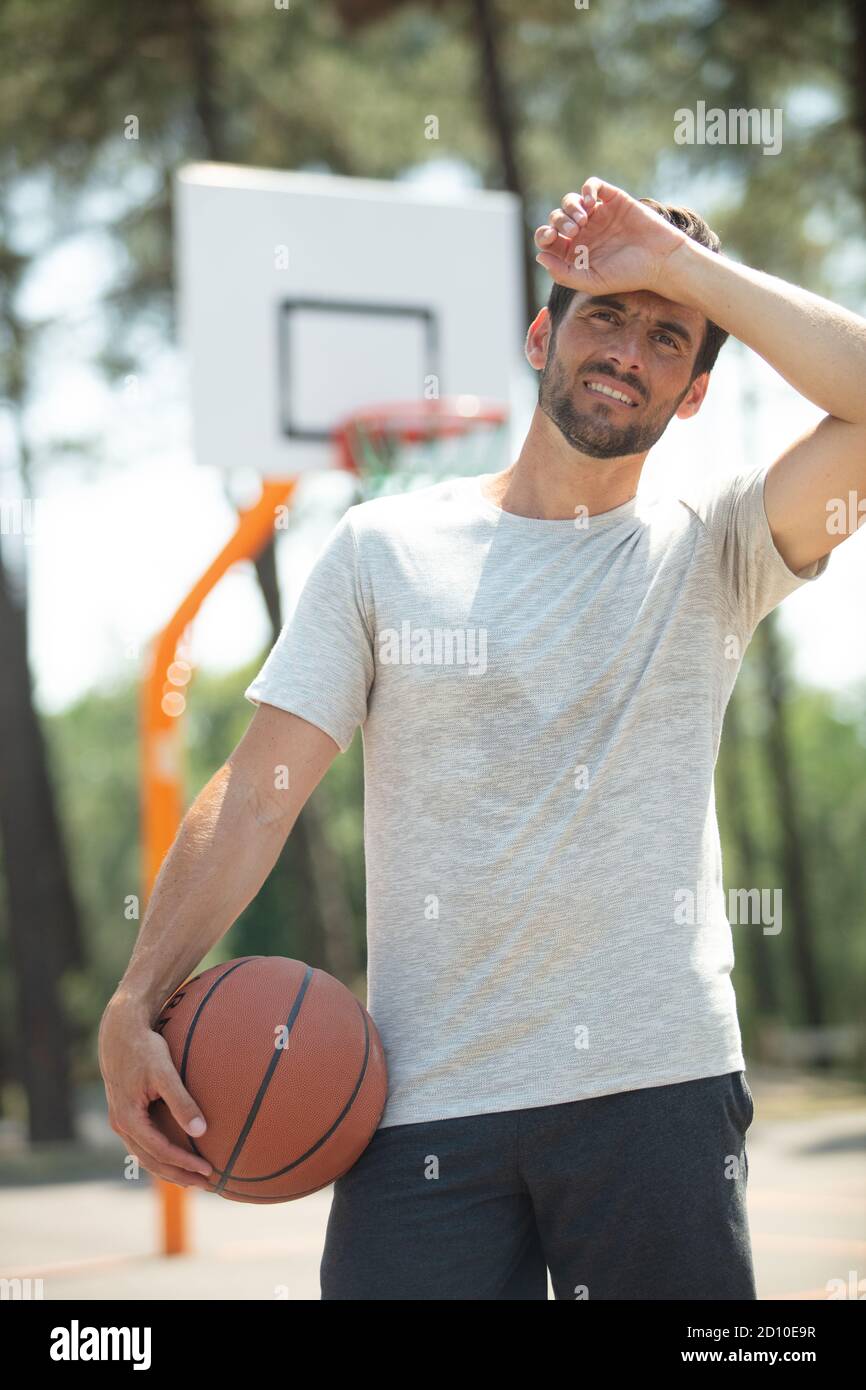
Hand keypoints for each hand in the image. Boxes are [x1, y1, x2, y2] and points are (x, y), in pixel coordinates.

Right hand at [98, 996, 213, 1189]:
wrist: (120, 1032)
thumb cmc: (144, 1049)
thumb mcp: (164, 1072)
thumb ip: (181, 1101)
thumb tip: (201, 1131)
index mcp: (128, 1119)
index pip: (160, 1151)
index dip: (185, 1164)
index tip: (209, 1170)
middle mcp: (121, 1126)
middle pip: (152, 1162)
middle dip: (180, 1175)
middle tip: (208, 1184)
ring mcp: (121, 1123)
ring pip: (146, 1157)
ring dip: (171, 1169)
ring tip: (196, 1179)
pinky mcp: (126, 1116)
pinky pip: (144, 1145)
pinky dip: (161, 1156)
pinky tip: (179, 1158)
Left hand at [534, 177, 690, 296]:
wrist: (660, 260)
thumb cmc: (627, 275)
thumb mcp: (591, 281)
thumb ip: (563, 273)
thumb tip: (540, 256)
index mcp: (575, 252)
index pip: (548, 239)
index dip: (544, 235)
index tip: (551, 237)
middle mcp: (584, 233)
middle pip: (557, 218)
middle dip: (559, 222)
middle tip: (575, 231)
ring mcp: (598, 215)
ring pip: (570, 201)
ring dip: (570, 208)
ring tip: (584, 220)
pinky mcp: (613, 200)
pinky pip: (592, 186)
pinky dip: (586, 190)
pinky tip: (589, 202)